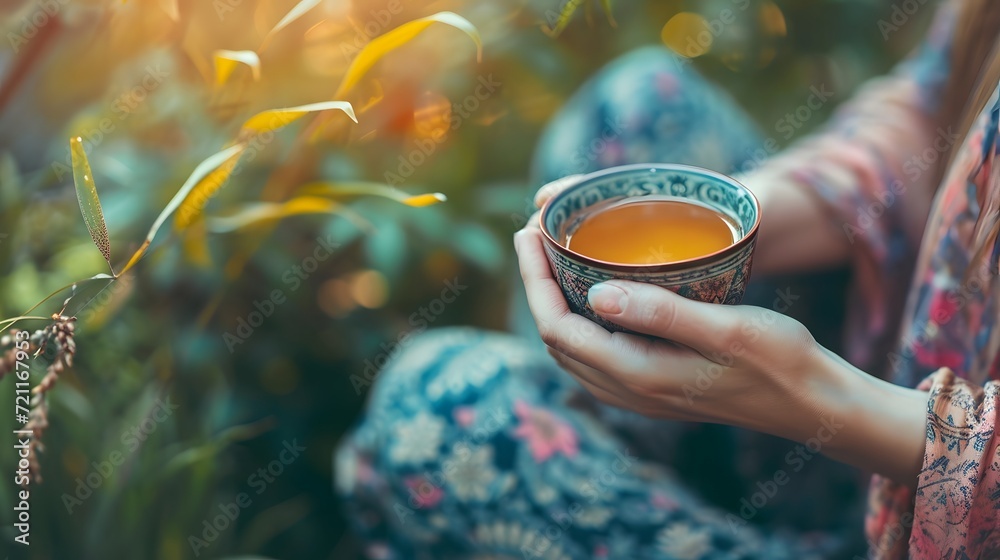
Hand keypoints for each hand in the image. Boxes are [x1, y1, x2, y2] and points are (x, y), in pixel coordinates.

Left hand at [513, 226, 821, 433]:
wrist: (810, 402)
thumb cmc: (778, 360)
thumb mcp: (725, 329)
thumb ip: (661, 314)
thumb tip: (596, 294)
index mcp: (637, 373)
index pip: (556, 326)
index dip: (533, 279)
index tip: (528, 232)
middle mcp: (627, 390)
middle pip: (555, 335)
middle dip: (536, 284)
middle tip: (535, 233)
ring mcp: (637, 394)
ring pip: (572, 346)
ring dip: (554, 300)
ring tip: (553, 255)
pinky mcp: (651, 387)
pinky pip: (594, 352)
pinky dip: (578, 318)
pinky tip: (590, 290)